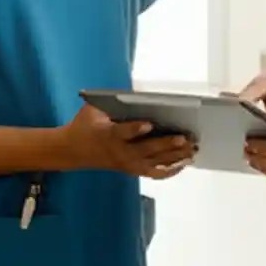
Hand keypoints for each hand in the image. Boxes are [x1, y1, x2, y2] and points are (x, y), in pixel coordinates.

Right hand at [61, 104, 196, 178]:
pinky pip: (155, 173)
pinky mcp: (133, 170)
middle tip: (184, 138)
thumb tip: (134, 92)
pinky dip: (171, 170)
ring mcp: (128, 164)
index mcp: (108, 134)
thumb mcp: (92, 109)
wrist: (73, 151)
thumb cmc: (85, 125)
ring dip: (174, 157)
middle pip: (146, 150)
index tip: (150, 124)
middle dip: (166, 144)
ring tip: (192, 149)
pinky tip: (184, 163)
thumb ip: (110, 102)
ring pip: (155, 163)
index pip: (123, 133)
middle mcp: (120, 152)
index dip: (136, 129)